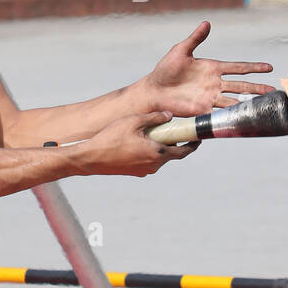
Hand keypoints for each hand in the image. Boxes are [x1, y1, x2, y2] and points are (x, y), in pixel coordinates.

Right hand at [75, 111, 199, 178]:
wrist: (90, 158)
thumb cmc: (111, 138)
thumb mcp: (134, 121)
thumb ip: (155, 118)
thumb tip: (169, 115)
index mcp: (158, 153)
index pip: (184, 151)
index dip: (193, 144)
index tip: (198, 137)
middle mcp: (153, 165)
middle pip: (171, 153)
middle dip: (172, 141)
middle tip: (169, 127)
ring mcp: (144, 171)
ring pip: (158, 156)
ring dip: (158, 146)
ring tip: (148, 132)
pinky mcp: (134, 172)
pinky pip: (147, 160)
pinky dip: (148, 151)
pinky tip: (136, 141)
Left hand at [141, 20, 273, 116]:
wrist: (153, 91)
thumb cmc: (165, 70)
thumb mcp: (181, 51)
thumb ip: (195, 39)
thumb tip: (207, 23)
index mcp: (212, 68)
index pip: (238, 68)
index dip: (254, 68)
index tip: (269, 68)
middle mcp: (215, 83)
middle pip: (242, 86)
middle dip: (258, 88)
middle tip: (274, 91)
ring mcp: (210, 97)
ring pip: (235, 100)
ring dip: (249, 102)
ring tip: (265, 105)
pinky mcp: (203, 110)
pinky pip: (222, 112)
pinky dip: (233, 115)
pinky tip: (244, 117)